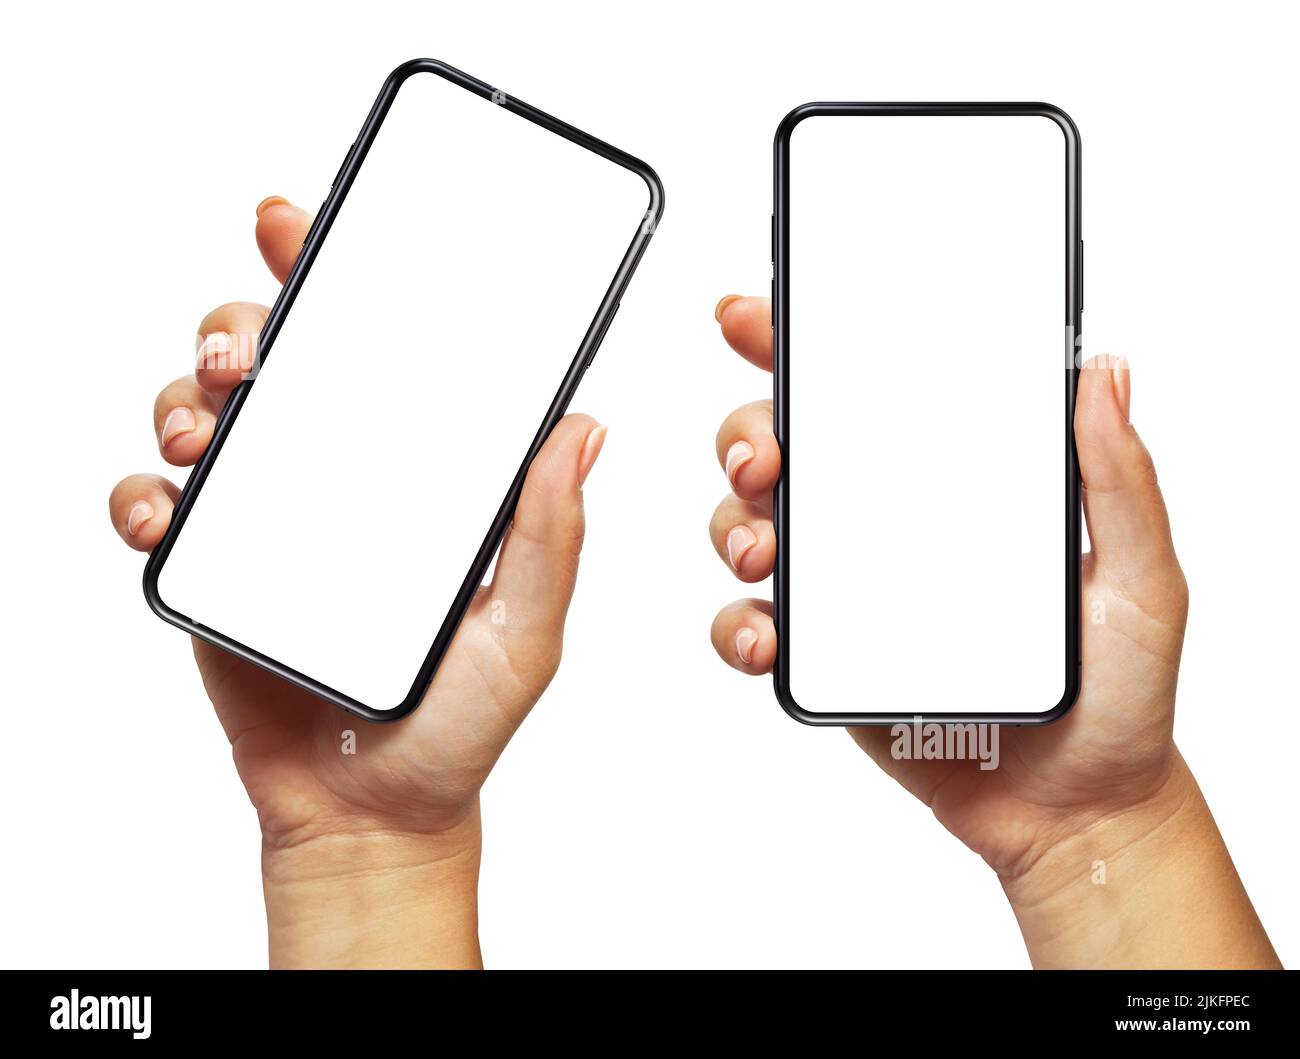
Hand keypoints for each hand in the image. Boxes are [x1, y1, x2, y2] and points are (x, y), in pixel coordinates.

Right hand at [109, 198, 606, 966]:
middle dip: (247, 320)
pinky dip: (139, 492)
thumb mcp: (527, 632)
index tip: (309, 226)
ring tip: (208, 424)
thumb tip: (583, 429)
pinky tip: (159, 508)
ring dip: (189, 395)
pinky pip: (154, 506)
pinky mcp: (211, 567)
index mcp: (417, 473)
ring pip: (206, 412)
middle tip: (251, 345)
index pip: (382, 352)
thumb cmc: (457, 724)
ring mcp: (269, 516)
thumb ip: (550, 537)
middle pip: (279, 359)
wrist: (375, 811)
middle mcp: (341, 475)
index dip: (341, 278)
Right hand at [709, 293, 1278, 967]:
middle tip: (765, 455)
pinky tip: (767, 638)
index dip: (804, 348)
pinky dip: (737, 627)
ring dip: (731, 525)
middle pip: (787, 452)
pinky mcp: (823, 657)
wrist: (1077, 810)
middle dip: (748, 434)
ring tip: (761, 551)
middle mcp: (887, 527)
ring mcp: (847, 591)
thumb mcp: (1142, 581)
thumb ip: (1118, 482)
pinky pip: (750, 628)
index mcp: (953, 488)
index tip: (759, 318)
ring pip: (748, 528)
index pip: (872, 398)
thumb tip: (1105, 376)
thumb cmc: (1117, 697)